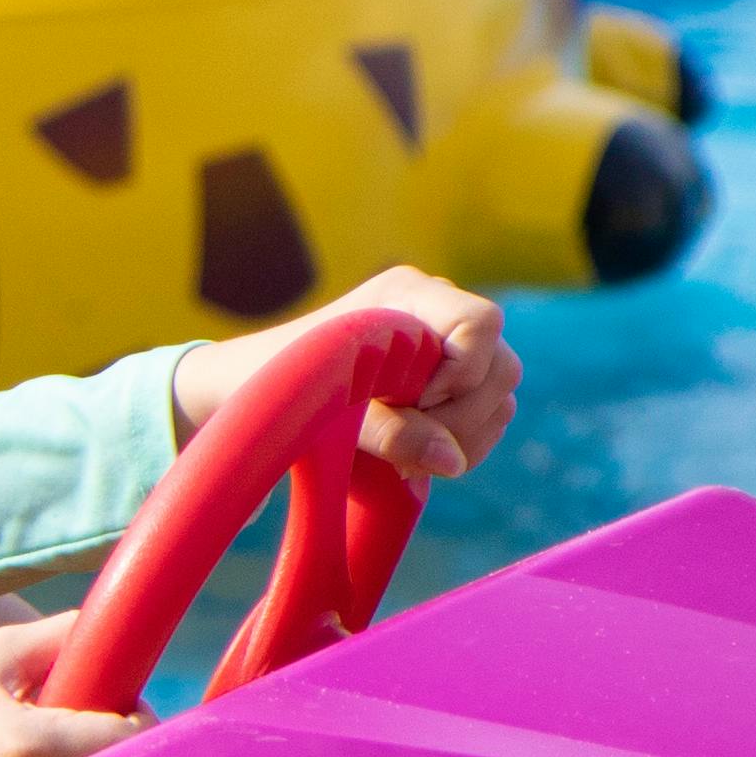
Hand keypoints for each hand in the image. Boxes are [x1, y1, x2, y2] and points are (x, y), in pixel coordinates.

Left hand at [195, 267, 517, 480]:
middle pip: (500, 366)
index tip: (412, 402)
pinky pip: (489, 421)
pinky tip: (413, 461)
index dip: (460, 373)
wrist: (255, 394)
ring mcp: (449, 352)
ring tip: (402, 459)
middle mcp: (437, 316)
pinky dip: (460, 448)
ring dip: (462, 439)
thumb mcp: (327, 409)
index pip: (480, 322)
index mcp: (408, 294)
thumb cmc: (282, 386)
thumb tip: (451, 461)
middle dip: (459, 417)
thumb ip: (387, 430)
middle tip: (402, 445)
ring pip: (499, 398)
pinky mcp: (450, 389)